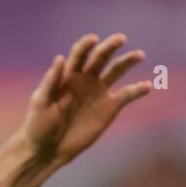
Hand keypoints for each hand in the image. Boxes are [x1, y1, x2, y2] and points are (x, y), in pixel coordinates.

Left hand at [21, 33, 150, 168]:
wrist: (49, 148)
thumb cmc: (38, 124)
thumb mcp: (40, 101)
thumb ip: (50, 81)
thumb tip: (60, 57)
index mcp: (67, 75)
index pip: (79, 55)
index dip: (86, 45)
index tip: (93, 39)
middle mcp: (85, 79)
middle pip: (100, 58)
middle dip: (109, 47)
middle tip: (121, 38)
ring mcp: (98, 93)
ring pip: (116, 71)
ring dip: (127, 62)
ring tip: (138, 54)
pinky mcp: (109, 108)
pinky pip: (126, 95)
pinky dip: (137, 90)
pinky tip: (147, 86)